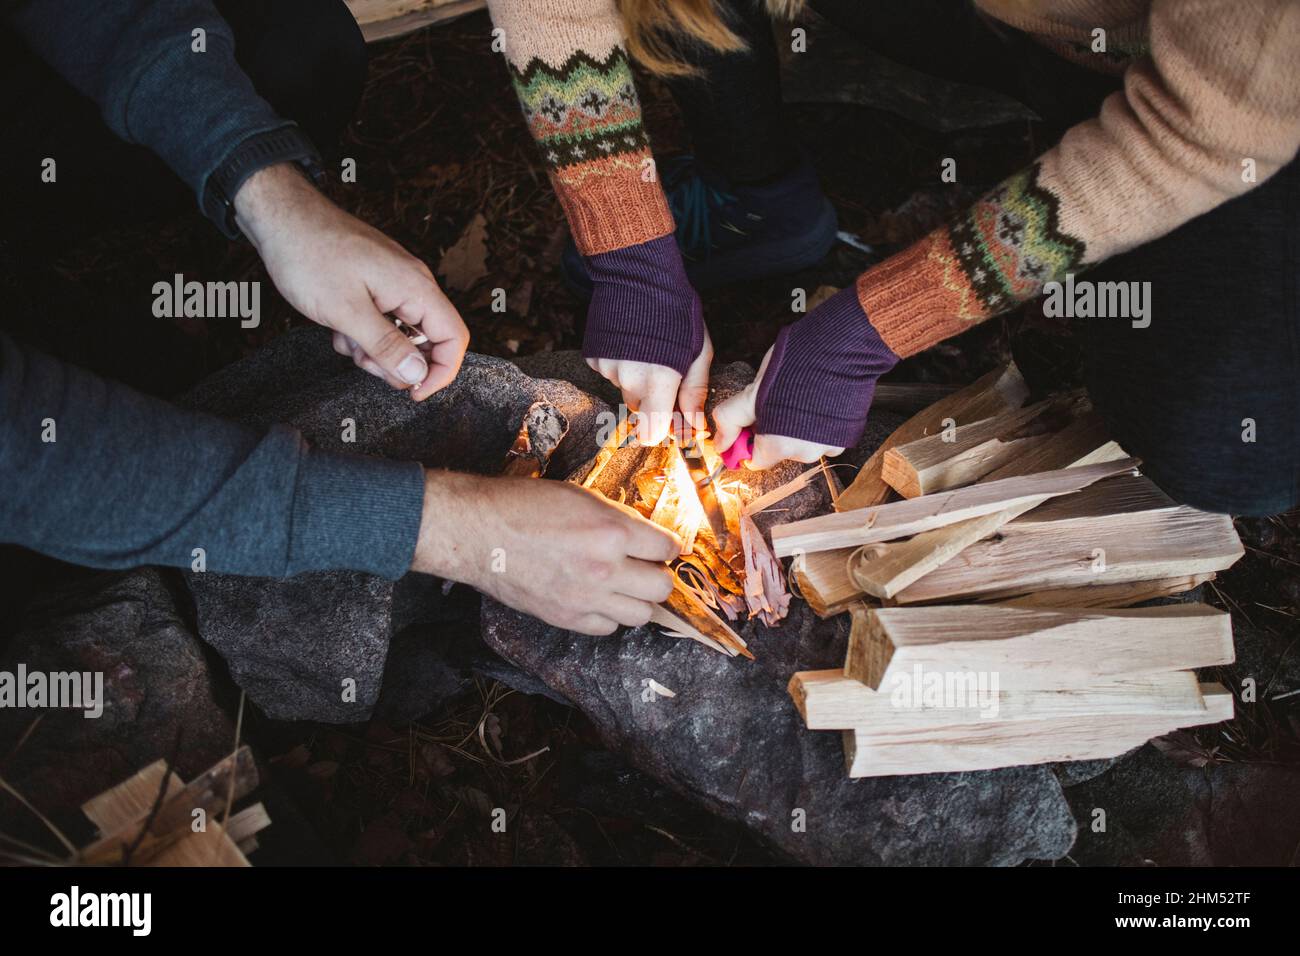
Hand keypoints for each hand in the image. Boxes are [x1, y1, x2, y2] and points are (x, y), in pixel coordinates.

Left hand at [235, 163, 468, 399]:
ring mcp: (392, 284)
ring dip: (373, 349)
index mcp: (415, 288)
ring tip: (343, 337)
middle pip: (428, 341)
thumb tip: (418, 375)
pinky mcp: (374, 285)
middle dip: (397, 362)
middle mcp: (411, 285)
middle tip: (364, 362)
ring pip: (400, 335)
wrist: (280, 217)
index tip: (414, 393)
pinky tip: (336, 323)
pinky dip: (360, 332)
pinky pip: (380, 321)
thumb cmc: (310, 254)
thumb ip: (386, 346)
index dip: (441, 372)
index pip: (454, 338)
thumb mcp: (347, 311)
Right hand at [412, 471, 678, 634]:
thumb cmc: (522, 505)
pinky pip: (608, 627)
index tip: (665, 547)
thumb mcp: (580, 497)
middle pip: (661, 587)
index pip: (667, 547)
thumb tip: (645, 534)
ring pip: (641, 615)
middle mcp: (605, 569)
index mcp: (611, 532)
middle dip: (659, 574)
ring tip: (626, 585)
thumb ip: (617, 518)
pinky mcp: (566, 618)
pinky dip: (610, 615)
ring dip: (639, 599)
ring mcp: (586, 598)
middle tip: (647, 566)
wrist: (478, 532)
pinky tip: (600, 598)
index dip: (669, 546)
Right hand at [582, 234, 708, 444]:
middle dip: (653, 398)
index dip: (660, 430)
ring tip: (647, 347)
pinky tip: (629, 342)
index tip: (669, 420)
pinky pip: (609, 373)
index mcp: (659, 380)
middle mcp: (628, 379)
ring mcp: (608, 369)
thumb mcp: (698, 350)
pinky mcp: (594, 358)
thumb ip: (695, 391)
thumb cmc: (675, 310)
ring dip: (636, 377)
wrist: (636, 273)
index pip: (651, 433)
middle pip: (640, 408)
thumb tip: (694, 425)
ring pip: (624, 389)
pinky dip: (620, 363)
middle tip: (665, 370)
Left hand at [713, 286, 898, 467]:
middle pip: (778, 451)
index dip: (748, 441)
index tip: (750, 423)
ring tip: (798, 398)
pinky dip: (819, 425)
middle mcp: (804, 453)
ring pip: (801, 444)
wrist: (842, 349)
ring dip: (796, 426)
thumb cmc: (795, 366)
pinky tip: (817, 403)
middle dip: (772, 430)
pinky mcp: (846, 436)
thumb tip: (720, 444)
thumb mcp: (751, 392)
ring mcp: (828, 446)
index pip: (754, 461)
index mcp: (778, 447)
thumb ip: (731, 420)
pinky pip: (824, 437)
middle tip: (773, 401)